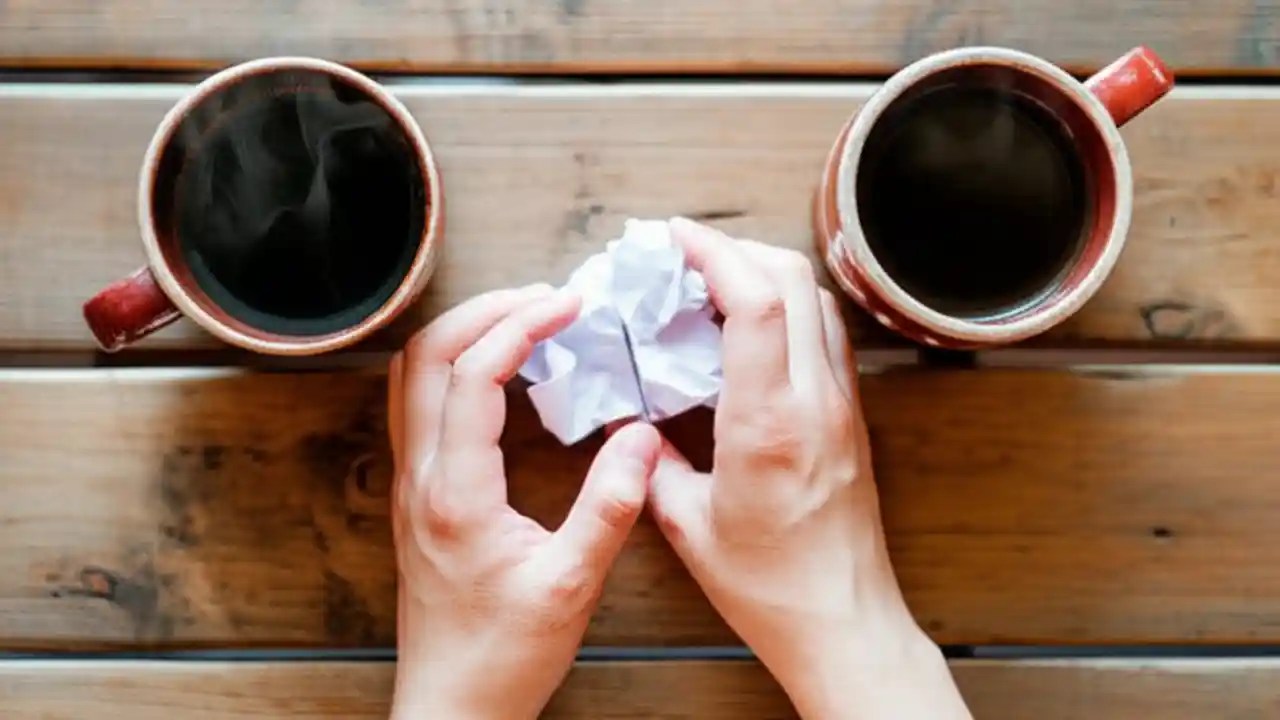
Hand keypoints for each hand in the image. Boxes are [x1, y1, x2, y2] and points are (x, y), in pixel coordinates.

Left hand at [387, 285, 661, 719]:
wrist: (452, 707)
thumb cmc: (503, 657)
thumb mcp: (571, 586)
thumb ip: (608, 506)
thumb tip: (640, 434)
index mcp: (454, 493)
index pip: (472, 374)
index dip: (520, 324)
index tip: (569, 305)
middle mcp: (419, 479)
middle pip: (425, 354)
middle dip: (485, 310)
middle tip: (547, 298)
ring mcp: (410, 486)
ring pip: (413, 375)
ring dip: (463, 333)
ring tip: (524, 320)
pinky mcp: (417, 497)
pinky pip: (420, 405)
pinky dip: (454, 367)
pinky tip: (501, 375)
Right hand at [649, 219, 970, 718]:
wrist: (842, 620)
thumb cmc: (769, 585)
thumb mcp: (686, 525)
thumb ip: (651, 463)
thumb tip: (630, 421)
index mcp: (768, 423)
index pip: (755, 302)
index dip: (714, 252)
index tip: (675, 236)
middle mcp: (815, 400)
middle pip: (793, 280)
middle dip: (736, 249)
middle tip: (686, 256)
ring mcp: (841, 405)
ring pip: (816, 301)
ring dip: (765, 274)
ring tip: (713, 285)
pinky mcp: (851, 416)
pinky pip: (824, 335)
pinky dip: (786, 310)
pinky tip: (748, 332)